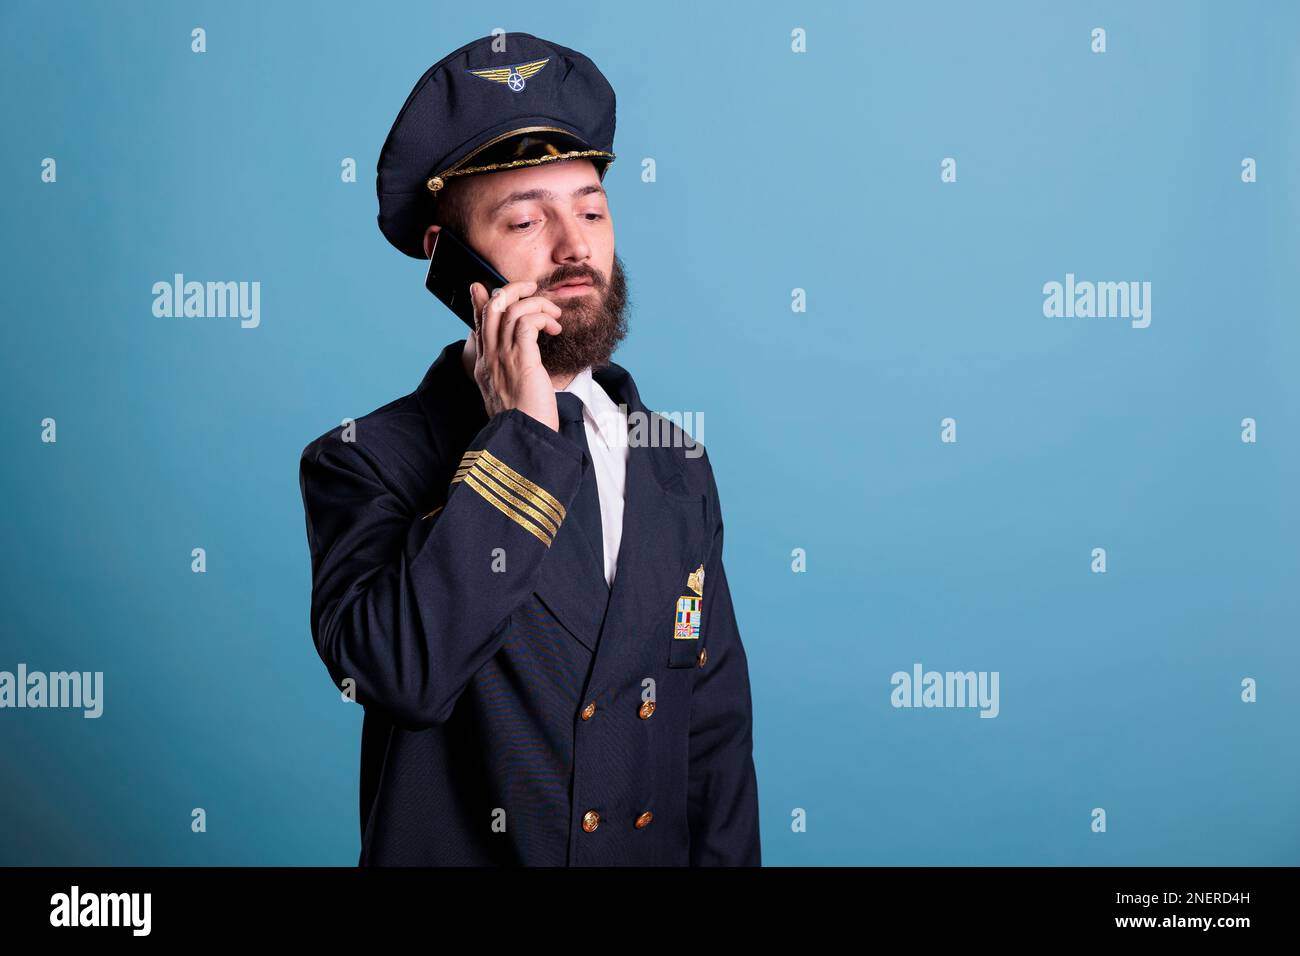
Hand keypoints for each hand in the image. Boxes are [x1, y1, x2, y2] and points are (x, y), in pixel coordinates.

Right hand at [468, 280, 563, 430]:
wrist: (524, 440)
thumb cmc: (524, 421)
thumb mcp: (511, 395)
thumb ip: (510, 375)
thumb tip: (519, 362)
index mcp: (484, 367)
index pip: (478, 325)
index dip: (480, 302)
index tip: (482, 288)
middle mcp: (489, 359)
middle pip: (491, 308)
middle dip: (511, 290)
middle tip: (531, 288)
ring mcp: (503, 358)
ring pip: (510, 310)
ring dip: (536, 303)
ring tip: (554, 314)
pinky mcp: (521, 360)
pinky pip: (526, 322)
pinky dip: (542, 316)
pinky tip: (554, 327)